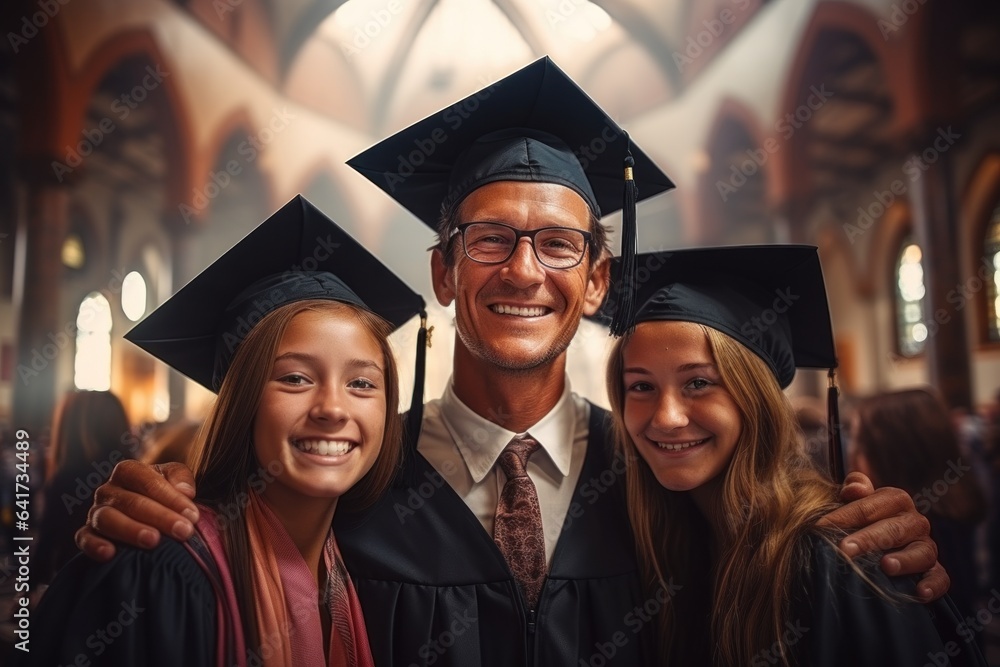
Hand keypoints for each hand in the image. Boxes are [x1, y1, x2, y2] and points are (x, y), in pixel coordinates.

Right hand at [75, 460, 199, 561]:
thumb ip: (181, 478)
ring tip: (154, 541)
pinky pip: (84, 538)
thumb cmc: (163, 494)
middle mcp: (108, 490)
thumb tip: (186, 492)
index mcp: (128, 472)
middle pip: (131, 502)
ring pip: (107, 519)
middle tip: (183, 531)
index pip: (147, 480)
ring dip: (131, 530)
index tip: (192, 515)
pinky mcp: (86, 534)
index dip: (171, 497)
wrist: (146, 514)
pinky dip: (95, 545)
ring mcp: (95, 512)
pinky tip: (110, 554)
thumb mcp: (175, 479)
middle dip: (160, 517)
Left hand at [817, 472, 949, 601]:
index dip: (847, 514)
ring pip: (922, 551)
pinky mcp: (934, 571)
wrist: (874, 547)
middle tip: (845, 549)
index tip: (822, 526)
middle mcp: (914, 522)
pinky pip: (941, 577)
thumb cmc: (859, 521)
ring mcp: (926, 546)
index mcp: (895, 500)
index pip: (873, 504)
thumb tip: (854, 489)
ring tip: (885, 566)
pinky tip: (920, 592)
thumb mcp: (853, 502)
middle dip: (869, 538)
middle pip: (895, 528)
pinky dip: (933, 584)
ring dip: (904, 560)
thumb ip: (854, 488)